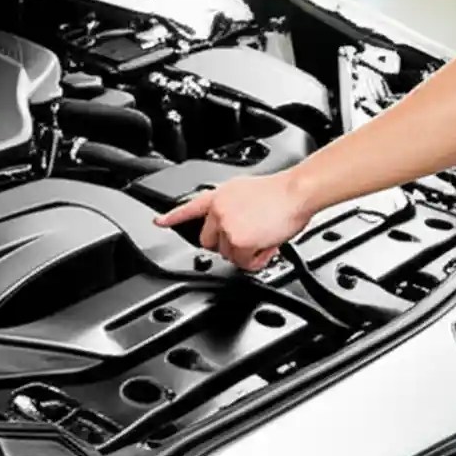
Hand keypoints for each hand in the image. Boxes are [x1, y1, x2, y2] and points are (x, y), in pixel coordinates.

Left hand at [153, 173, 314, 270]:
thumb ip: (230, 207)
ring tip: (263, 237)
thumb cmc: (281, 193)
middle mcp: (218, 210)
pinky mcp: (238, 241)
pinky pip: (244, 263)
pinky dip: (257, 259)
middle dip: (227, 245)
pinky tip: (267, 245)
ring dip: (245, 252)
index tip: (159, 222)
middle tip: (249, 238)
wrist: (297, 192)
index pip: (189, 208)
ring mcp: (226, 226)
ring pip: (228, 254)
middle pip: (209, 242)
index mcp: (218, 196)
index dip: (172, 217)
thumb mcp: (245, 192)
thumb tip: (230, 224)